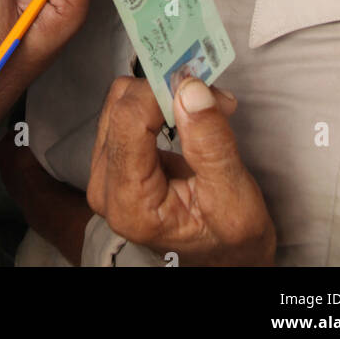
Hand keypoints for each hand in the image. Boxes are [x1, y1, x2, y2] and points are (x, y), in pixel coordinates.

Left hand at [87, 76, 275, 266]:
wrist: (221, 256)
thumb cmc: (229, 238)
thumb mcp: (234, 198)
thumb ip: (211, 144)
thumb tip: (190, 89)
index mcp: (130, 205)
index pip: (129, 120)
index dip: (163, 91)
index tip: (200, 83)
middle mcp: (106, 187)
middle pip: (121, 106)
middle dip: (168, 90)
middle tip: (213, 98)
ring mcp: (105, 171)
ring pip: (122, 100)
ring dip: (165, 93)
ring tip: (205, 108)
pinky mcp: (113, 158)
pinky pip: (127, 109)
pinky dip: (159, 100)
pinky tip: (188, 114)